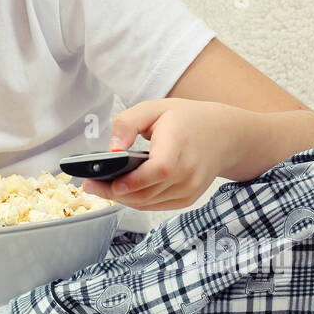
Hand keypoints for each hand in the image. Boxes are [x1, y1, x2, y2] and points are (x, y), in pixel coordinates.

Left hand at [80, 99, 238, 210]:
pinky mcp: (188, 198)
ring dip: (123, 199)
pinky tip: (122, 192)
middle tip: (89, 186)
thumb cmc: (186, 119)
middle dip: (115, 192)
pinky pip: (157, 205)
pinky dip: (137, 201)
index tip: (111, 182)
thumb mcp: (154, 108)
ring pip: (149, 203)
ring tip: (100, 188)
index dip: (135, 181)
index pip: (160, 169)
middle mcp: (189, 170)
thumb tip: (112, 149)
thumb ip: (128, 123)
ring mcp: (191, 188)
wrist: (224, 135)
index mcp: (180, 143)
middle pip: (149, 191)